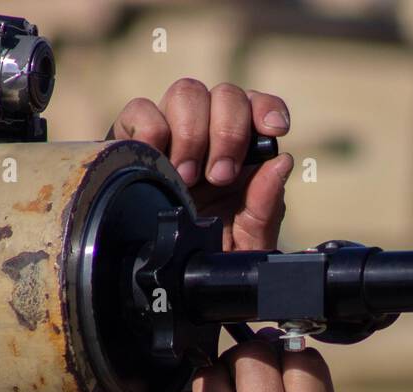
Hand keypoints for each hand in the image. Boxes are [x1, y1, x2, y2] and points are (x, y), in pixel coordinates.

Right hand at [110, 78, 292, 250]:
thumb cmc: (208, 254)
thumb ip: (266, 206)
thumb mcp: (246, 241)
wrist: (163, 278)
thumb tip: (280, 163)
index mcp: (242, 152)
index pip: (258, 106)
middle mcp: (208, 132)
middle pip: (225, 94)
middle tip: (219, 177)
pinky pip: (141, 109)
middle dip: (228, 132)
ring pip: (187, 92)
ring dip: (191, 133)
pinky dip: (151, 130)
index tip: (274, 130)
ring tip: (185, 178)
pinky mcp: (132, 137)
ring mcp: (171, 131)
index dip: (266, 108)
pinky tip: (158, 164)